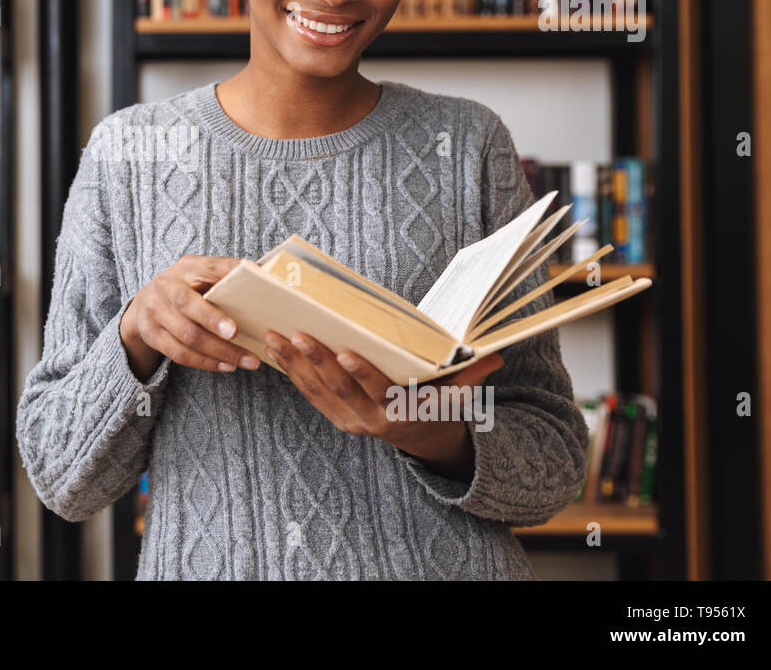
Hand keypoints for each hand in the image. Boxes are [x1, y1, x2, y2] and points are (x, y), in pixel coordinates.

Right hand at [119, 254, 261, 379]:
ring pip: (187, 336)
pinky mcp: (151, 335)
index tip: (249, 291)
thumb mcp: (201, 273)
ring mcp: (154, 312)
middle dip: (214, 322)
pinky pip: (179, 354)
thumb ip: (225, 275)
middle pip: (188, 306)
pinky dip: (205, 363)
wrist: (144, 302)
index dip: (227, 279)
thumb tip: (264, 277)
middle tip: (238, 335)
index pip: (208, 269)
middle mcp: (165, 287)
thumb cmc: (185, 287)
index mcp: (186, 267)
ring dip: (219, 352)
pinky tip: (226, 366)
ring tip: (247, 361)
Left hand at [262, 330, 503, 479]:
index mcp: (400, 411)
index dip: (361, 373)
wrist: (422, 437)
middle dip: (316, 361)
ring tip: (274, 337)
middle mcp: (371, 420)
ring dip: (293, 364)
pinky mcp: (335, 418)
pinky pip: (309, 395)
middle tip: (297, 333)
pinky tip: (276, 351)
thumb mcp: (458, 393)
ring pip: (316, 391)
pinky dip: (291, 373)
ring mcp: (349, 421)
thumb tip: (496, 355)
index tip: (345, 351)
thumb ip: (471, 374)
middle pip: (339, 389)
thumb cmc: (437, 404)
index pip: (378, 391)